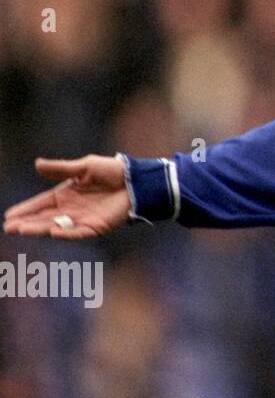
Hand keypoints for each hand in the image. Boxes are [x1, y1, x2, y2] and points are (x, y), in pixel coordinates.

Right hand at [3, 155, 131, 239]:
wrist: (138, 181)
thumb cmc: (113, 172)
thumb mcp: (84, 167)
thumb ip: (61, 169)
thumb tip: (37, 164)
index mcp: (66, 194)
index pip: (41, 204)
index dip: (25, 210)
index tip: (8, 216)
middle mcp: (71, 209)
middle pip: (44, 218)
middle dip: (26, 223)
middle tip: (9, 228)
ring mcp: (83, 219)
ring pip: (57, 227)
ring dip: (40, 229)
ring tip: (23, 230)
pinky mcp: (97, 227)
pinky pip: (78, 233)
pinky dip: (66, 233)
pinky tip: (52, 232)